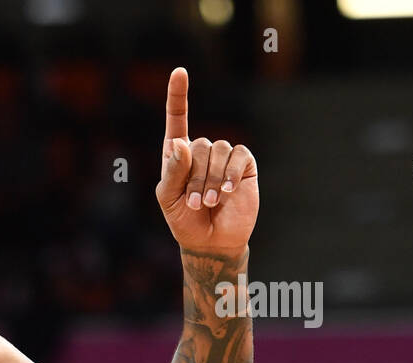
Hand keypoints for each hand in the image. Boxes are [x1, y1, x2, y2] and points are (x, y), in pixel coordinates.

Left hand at [155, 67, 258, 256]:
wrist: (211, 240)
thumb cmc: (184, 221)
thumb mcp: (168, 198)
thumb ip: (171, 171)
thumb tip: (180, 143)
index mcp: (178, 155)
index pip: (177, 119)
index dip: (177, 96)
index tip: (179, 71)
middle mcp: (201, 151)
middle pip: (199, 144)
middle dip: (195, 176)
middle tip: (195, 202)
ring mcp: (224, 156)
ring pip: (218, 150)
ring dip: (211, 179)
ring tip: (209, 202)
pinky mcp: (243, 165)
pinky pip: (238, 157)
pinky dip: (230, 175)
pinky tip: (227, 192)